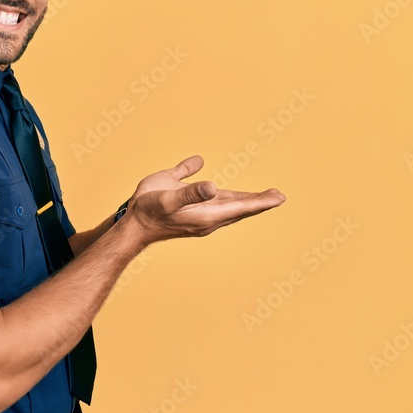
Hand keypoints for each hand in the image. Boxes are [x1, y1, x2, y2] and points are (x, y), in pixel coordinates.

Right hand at [125, 155, 284, 243]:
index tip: (279, 197)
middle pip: (240, 208)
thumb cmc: (148, 210)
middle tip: (278, 195)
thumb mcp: (167, 197)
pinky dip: (229, 199)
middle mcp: (208, 218)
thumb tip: (212, 186)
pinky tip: (226, 192)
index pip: (241, 206)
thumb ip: (190, 191)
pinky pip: (216, 205)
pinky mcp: (193, 213)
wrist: (133, 226)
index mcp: (206, 214)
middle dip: (259, 202)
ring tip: (263, 196)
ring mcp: (201, 217)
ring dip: (247, 201)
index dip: (260, 201)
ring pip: (230, 207)